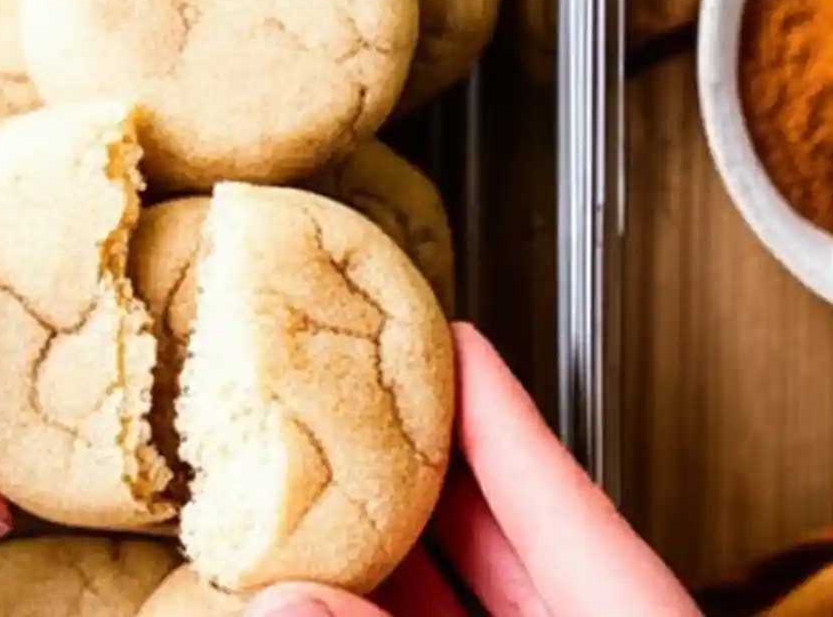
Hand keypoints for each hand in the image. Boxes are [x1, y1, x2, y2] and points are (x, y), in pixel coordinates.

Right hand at [241, 324, 700, 616]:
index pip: (553, 482)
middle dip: (412, 463)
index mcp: (634, 614)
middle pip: (498, 523)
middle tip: (346, 401)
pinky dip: (383, 607)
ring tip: (310, 493)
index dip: (490, 399)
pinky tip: (325, 591)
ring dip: (381, 546)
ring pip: (461, 584)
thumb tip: (285, 603)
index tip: (445, 331)